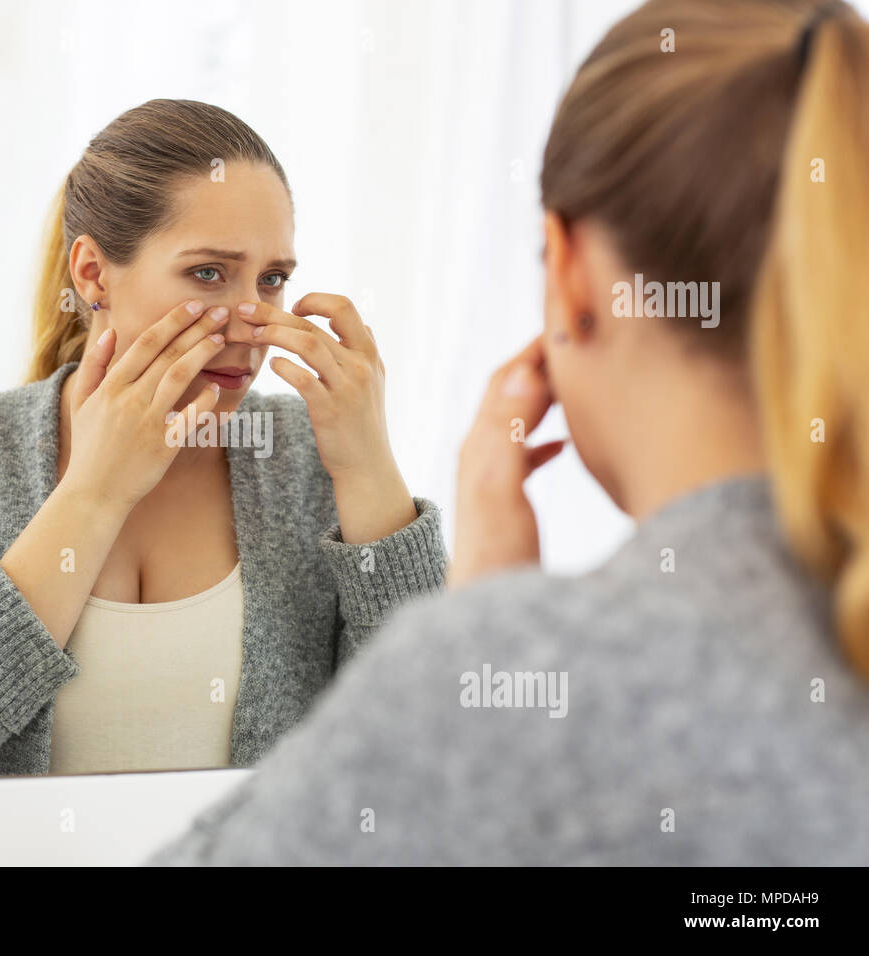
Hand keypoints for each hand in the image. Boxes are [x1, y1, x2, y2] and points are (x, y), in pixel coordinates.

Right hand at [60, 298, 227, 510]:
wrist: (93, 492)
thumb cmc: (89, 447)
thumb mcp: (81, 401)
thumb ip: (95, 364)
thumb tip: (111, 332)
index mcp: (112, 385)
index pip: (147, 342)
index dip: (173, 320)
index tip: (194, 305)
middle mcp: (130, 399)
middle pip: (169, 354)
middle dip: (196, 329)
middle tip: (220, 311)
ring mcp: (148, 422)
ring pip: (180, 377)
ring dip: (203, 354)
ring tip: (221, 338)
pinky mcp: (163, 446)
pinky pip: (189, 418)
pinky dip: (204, 402)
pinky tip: (217, 388)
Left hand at [237, 293, 415, 542]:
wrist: (368, 466)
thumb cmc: (363, 423)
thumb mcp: (374, 382)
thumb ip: (363, 352)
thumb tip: (360, 326)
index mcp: (369, 353)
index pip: (344, 307)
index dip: (315, 300)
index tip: (294, 308)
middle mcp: (360, 364)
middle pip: (313, 325)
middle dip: (274, 313)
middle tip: (246, 310)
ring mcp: (347, 386)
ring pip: (308, 344)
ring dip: (274, 334)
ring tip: (251, 335)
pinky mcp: (330, 409)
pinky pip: (303, 379)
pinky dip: (284, 367)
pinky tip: (272, 365)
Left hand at [447, 334, 565, 588]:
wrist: (483, 613)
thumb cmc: (495, 556)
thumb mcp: (502, 489)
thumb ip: (509, 433)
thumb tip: (522, 374)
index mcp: (480, 446)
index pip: (505, 380)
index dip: (533, 348)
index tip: (565, 315)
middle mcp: (481, 456)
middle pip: (509, 392)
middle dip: (539, 362)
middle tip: (576, 335)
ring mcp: (493, 478)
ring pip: (518, 419)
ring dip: (544, 394)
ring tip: (575, 375)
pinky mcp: (506, 502)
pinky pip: (525, 454)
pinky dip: (547, 436)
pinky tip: (566, 442)